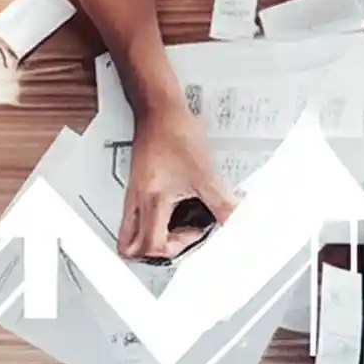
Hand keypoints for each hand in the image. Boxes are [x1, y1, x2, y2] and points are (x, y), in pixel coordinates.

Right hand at [118, 104, 236, 259]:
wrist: (159, 110)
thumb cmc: (175, 133)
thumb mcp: (206, 173)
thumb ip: (222, 202)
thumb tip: (235, 220)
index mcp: (153, 201)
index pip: (152, 245)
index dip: (175, 248)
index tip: (195, 233)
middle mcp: (138, 201)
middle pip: (129, 246)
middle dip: (153, 253)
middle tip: (177, 241)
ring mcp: (134, 194)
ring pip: (128, 232)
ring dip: (149, 239)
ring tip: (174, 229)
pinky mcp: (136, 186)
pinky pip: (135, 215)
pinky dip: (150, 222)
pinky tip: (172, 210)